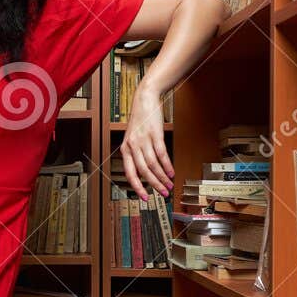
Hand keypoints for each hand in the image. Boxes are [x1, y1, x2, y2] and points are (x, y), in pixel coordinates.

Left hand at [120, 86, 172, 200]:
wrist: (144, 99)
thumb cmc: (140, 120)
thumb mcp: (133, 138)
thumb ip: (136, 153)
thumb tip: (144, 172)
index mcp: (125, 149)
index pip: (129, 173)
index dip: (137, 187)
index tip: (144, 198)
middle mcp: (132, 146)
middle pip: (143, 172)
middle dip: (154, 185)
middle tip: (163, 194)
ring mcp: (143, 140)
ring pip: (153, 165)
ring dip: (162, 177)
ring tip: (169, 185)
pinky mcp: (155, 134)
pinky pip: (161, 154)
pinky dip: (167, 165)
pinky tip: (171, 172)